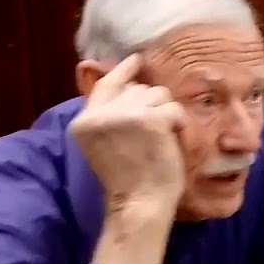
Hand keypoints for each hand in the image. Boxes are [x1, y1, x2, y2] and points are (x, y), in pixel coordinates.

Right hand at [70, 54, 185, 213]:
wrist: (139, 204)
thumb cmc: (128, 180)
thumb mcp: (106, 144)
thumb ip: (110, 116)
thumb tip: (130, 84)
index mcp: (84, 122)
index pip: (105, 85)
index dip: (123, 71)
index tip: (136, 59)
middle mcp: (100, 114)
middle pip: (137, 89)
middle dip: (152, 105)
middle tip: (153, 135)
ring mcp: (124, 115)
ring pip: (157, 94)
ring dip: (166, 114)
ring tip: (160, 140)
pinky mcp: (150, 119)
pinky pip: (173, 109)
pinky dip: (179, 124)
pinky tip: (172, 141)